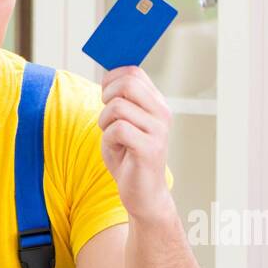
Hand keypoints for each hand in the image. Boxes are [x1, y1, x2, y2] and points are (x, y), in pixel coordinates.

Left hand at [98, 66, 174, 222]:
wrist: (143, 195)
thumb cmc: (129, 158)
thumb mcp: (124, 123)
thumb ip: (121, 99)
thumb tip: (108, 74)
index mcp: (157, 104)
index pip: (134, 72)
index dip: (111, 79)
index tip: (105, 95)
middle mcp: (162, 114)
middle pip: (127, 82)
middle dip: (106, 96)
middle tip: (106, 116)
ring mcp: (158, 131)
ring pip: (117, 106)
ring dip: (105, 122)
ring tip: (113, 138)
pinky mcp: (150, 148)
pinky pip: (118, 129)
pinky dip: (108, 139)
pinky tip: (117, 150)